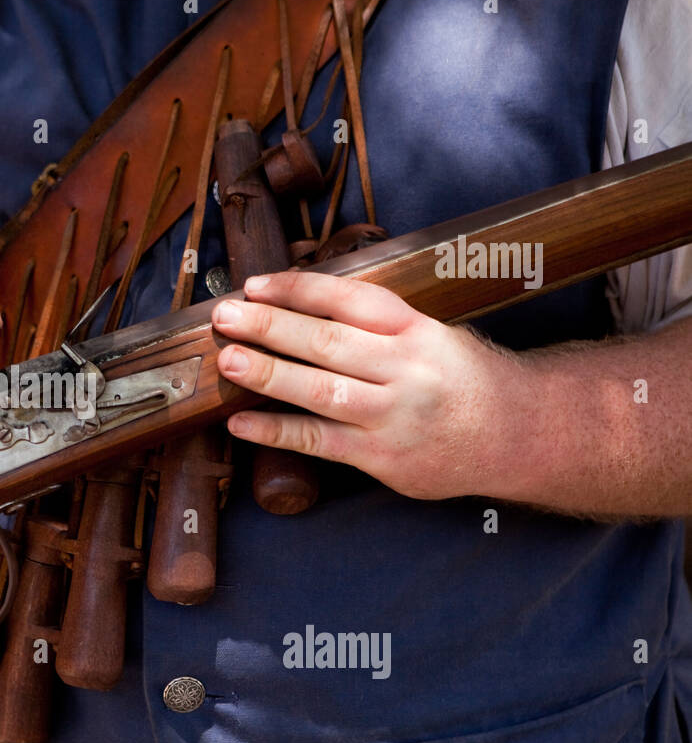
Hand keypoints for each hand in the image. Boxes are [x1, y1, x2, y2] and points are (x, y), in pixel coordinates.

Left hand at [210, 271, 524, 500]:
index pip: (350, 300)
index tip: (256, 284)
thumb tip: (296, 306)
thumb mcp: (432, 335)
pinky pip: (320, 442)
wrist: (518, 437)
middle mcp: (406, 369)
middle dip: (271, 327)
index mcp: (416, 329)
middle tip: (225, 315)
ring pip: (322, 391)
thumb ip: (375, 325)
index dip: (299, 290)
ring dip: (270, 374)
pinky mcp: (382, 458)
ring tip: (229, 360)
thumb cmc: (459, 380)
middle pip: (329, 342)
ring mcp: (393, 416)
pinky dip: (276, 432)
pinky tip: (240, 424)